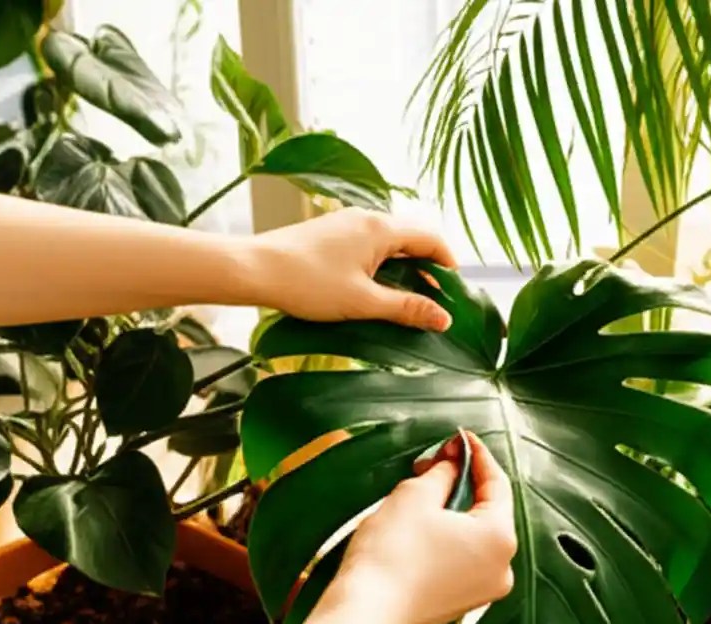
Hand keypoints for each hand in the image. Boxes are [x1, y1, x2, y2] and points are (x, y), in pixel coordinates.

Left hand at [246, 208, 456, 331]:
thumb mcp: (363, 302)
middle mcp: (366, 218)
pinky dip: (381, 264)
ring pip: (388, 243)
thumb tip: (444, 318)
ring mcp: (346, 223)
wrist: (254, 269)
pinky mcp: (329, 232)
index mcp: (381, 229)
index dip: (448, 264)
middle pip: (411, 239)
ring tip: (405, 299)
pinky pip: (368, 244)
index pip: (431, 239)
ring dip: (403, 268)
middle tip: (433, 300)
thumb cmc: (308, 284)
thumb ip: (406, 309)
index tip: (456, 290)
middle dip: (427, 268)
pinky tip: (372, 288)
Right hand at [323, 432, 516, 623]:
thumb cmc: (391, 556)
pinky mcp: (460, 603)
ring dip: (451, 509)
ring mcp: (482, 590)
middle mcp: (501, 567)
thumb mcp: (416, 496)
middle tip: (432, 462)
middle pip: (487, 509)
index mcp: (500, 537)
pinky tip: (419, 526)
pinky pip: (461, 558)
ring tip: (420, 491)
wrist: (364, 617)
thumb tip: (453, 462)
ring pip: (473, 535)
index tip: (459, 438)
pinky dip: (446, 537)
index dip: (475, 454)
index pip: (497, 482)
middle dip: (460, 482)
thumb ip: (443, 473)